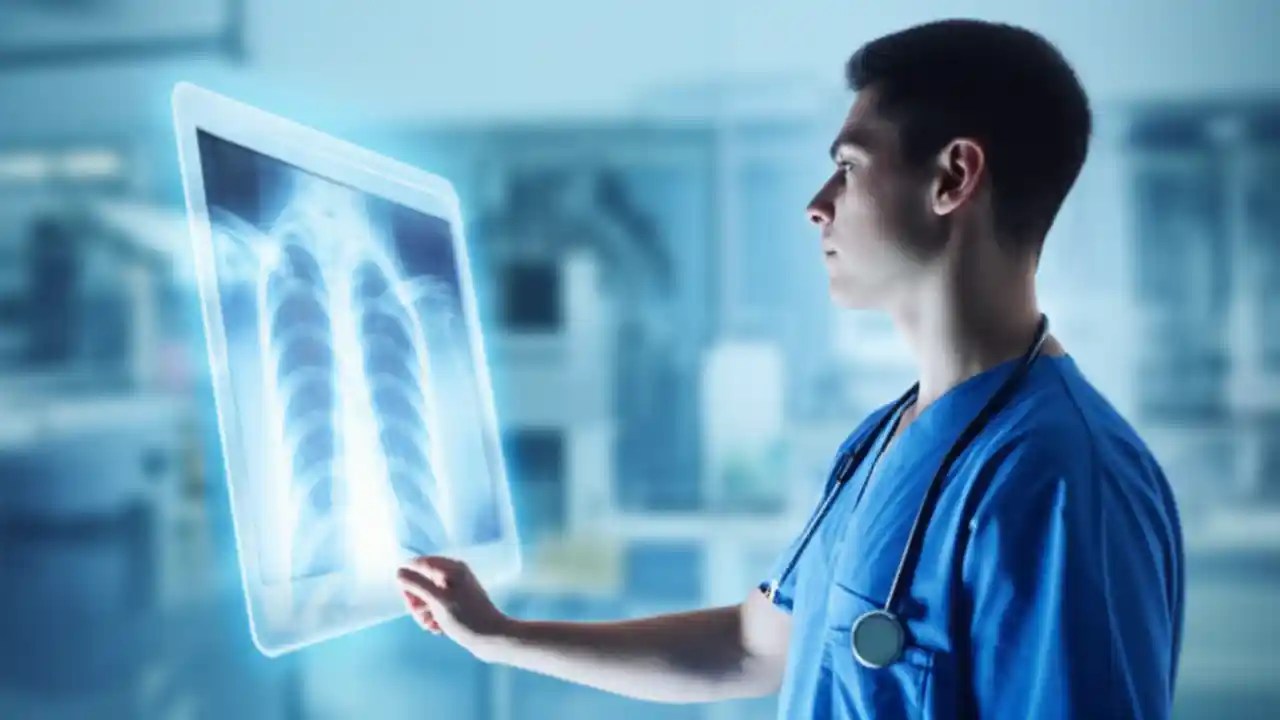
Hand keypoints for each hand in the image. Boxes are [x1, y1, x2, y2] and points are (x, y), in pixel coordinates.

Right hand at [397, 556, 511, 662]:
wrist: (492, 638)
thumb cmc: (466, 618)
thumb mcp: (438, 601)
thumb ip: (417, 585)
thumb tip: (399, 571)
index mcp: (451, 568)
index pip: (418, 564)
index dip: (409, 582)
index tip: (410, 600)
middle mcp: (452, 575)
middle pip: (420, 582)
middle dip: (417, 602)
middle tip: (424, 616)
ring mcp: (454, 591)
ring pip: (426, 598)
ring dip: (424, 613)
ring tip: (433, 625)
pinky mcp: (455, 605)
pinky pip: (435, 608)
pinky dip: (433, 618)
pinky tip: (439, 628)